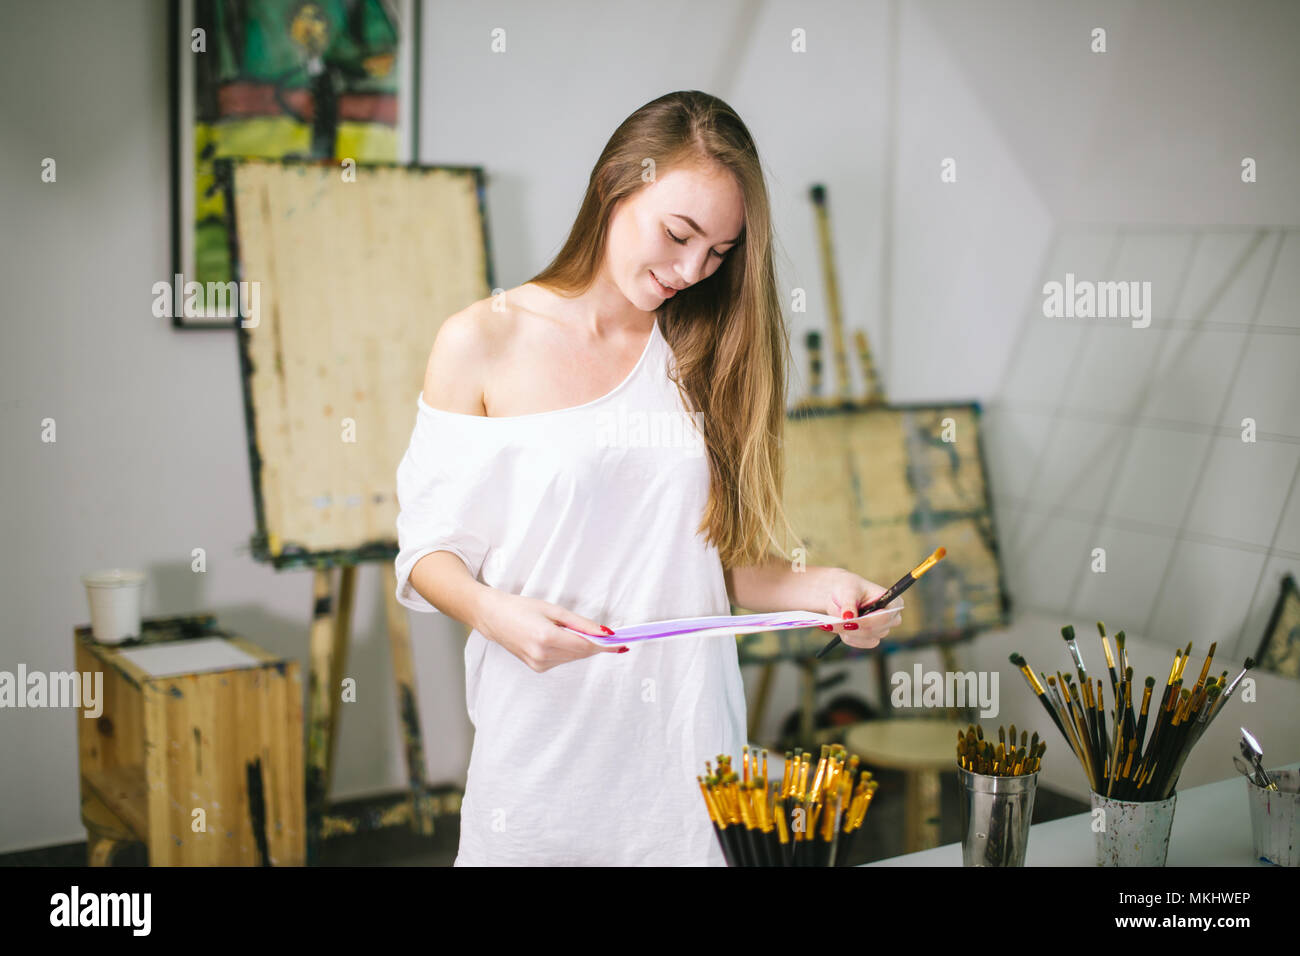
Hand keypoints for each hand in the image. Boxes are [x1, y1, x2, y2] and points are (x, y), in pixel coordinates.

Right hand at [475, 591, 626, 672]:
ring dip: (580, 646)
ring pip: (573, 657)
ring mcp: (538, 664)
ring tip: (566, 629)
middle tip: (607, 634)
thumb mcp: (552, 609)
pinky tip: (558, 638)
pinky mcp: (537, 668)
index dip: (605, 645)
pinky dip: (568, 650)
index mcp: (546, 638)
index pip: (585, 646)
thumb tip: (604, 632)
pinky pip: (562, 660)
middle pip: (581, 653)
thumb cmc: (520, 608)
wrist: (492, 617)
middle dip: (595, 644)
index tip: (622, 644)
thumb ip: (580, 623)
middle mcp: (542, 655)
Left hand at [814, 569, 902, 648]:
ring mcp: (882, 630)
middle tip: (831, 624)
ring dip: (848, 633)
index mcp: (894, 602)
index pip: (884, 617)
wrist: (840, 596)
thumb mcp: (848, 591)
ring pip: (867, 639)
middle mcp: (892, 618)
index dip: (865, 621)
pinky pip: (860, 643)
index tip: (847, 621)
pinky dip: (848, 637)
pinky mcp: (872, 639)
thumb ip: (849, 604)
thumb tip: (848, 617)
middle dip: (852, 628)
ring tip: (833, 623)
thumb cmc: (849, 588)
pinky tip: (839, 628)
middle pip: (875, 630)